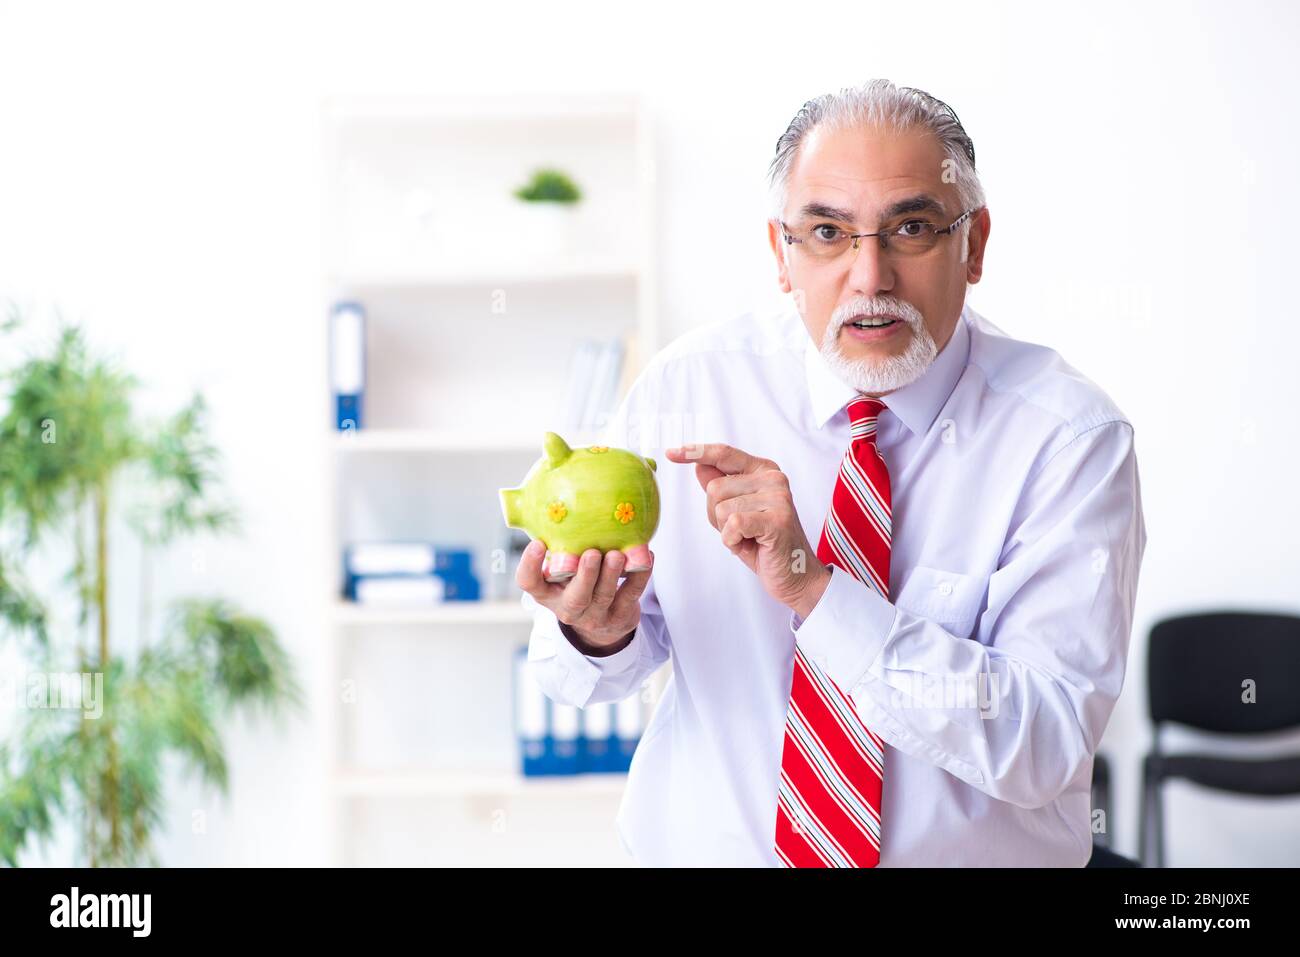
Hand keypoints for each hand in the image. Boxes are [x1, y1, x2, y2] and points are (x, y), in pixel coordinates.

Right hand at [515, 541, 652, 651]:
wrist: (601, 627)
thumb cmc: (576, 584)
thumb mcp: (561, 573)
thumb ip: (559, 548)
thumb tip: (560, 499)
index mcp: (547, 593)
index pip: (530, 583)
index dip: (530, 565)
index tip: (539, 544)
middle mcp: (568, 607)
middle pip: (575, 597)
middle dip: (585, 575)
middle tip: (591, 553)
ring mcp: (596, 616)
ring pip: (604, 596)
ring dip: (611, 574)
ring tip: (617, 554)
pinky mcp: (620, 617)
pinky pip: (631, 595)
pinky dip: (640, 576)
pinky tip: (646, 555)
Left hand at [665, 443, 830, 618]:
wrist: (795, 575)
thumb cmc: (764, 544)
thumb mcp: (736, 512)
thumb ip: (720, 487)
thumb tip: (699, 465)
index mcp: (763, 470)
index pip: (724, 453)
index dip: (695, 452)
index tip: (671, 453)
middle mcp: (773, 478)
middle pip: (714, 487)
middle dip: (715, 515)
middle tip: (739, 531)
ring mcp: (778, 497)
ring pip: (721, 508)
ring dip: (725, 531)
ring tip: (748, 538)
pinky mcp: (777, 519)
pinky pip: (733, 523)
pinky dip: (732, 540)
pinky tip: (750, 545)